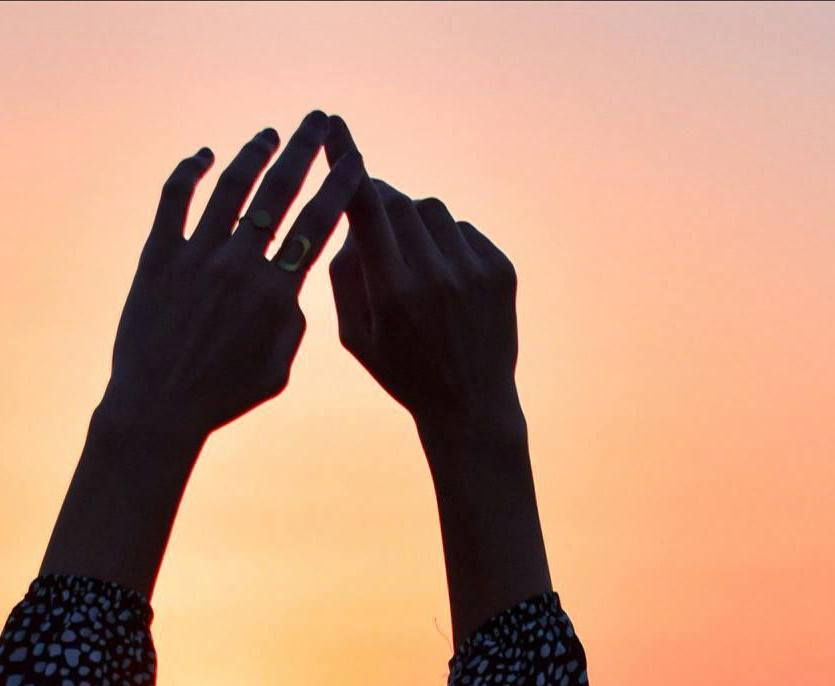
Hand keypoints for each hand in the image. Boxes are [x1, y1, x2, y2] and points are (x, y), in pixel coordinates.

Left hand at [101, 113, 363, 443]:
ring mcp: (197, 256)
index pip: (317, 225)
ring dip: (255, 151)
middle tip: (319, 119)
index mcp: (275, 294)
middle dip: (306, 149)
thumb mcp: (275, 371)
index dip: (339, 187)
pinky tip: (204, 156)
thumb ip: (292, 324)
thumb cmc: (221, 398)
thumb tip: (292, 286)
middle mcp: (239, 265)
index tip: (354, 161)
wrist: (158, 410)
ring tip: (270, 133)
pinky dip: (191, 170)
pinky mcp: (158, 257)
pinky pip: (174, 198)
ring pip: (232, 186)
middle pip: (280, 190)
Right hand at [329, 174, 521, 434]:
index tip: (334, 128)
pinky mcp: (500, 270)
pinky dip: (447, 243)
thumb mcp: (357, 336)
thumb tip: (352, 220)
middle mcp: (436, 277)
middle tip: (373, 212)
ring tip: (414, 265)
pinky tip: (445, 282)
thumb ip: (344, 274)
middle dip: (382, 200)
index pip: (367, 212)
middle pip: (401, 203)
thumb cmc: (403, 372)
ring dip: (415, 224)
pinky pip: (463, 231)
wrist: (470, 407)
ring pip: (433, 212)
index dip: (348, 166)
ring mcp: (473, 272)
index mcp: (394, 295)